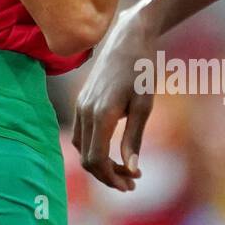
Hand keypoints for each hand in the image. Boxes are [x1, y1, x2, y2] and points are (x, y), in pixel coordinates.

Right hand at [72, 6, 156, 190]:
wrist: (127, 40)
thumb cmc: (141, 71)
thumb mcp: (144, 106)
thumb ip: (134, 139)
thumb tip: (132, 170)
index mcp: (101, 115)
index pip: (96, 160)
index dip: (112, 178)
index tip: (132, 184)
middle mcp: (85, 112)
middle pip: (87, 158)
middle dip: (107, 175)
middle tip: (132, 183)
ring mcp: (80, 106)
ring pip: (82, 148)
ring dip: (100, 163)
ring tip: (125, 170)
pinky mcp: (81, 102)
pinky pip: (81, 134)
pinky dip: (94, 148)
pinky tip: (113, 151)